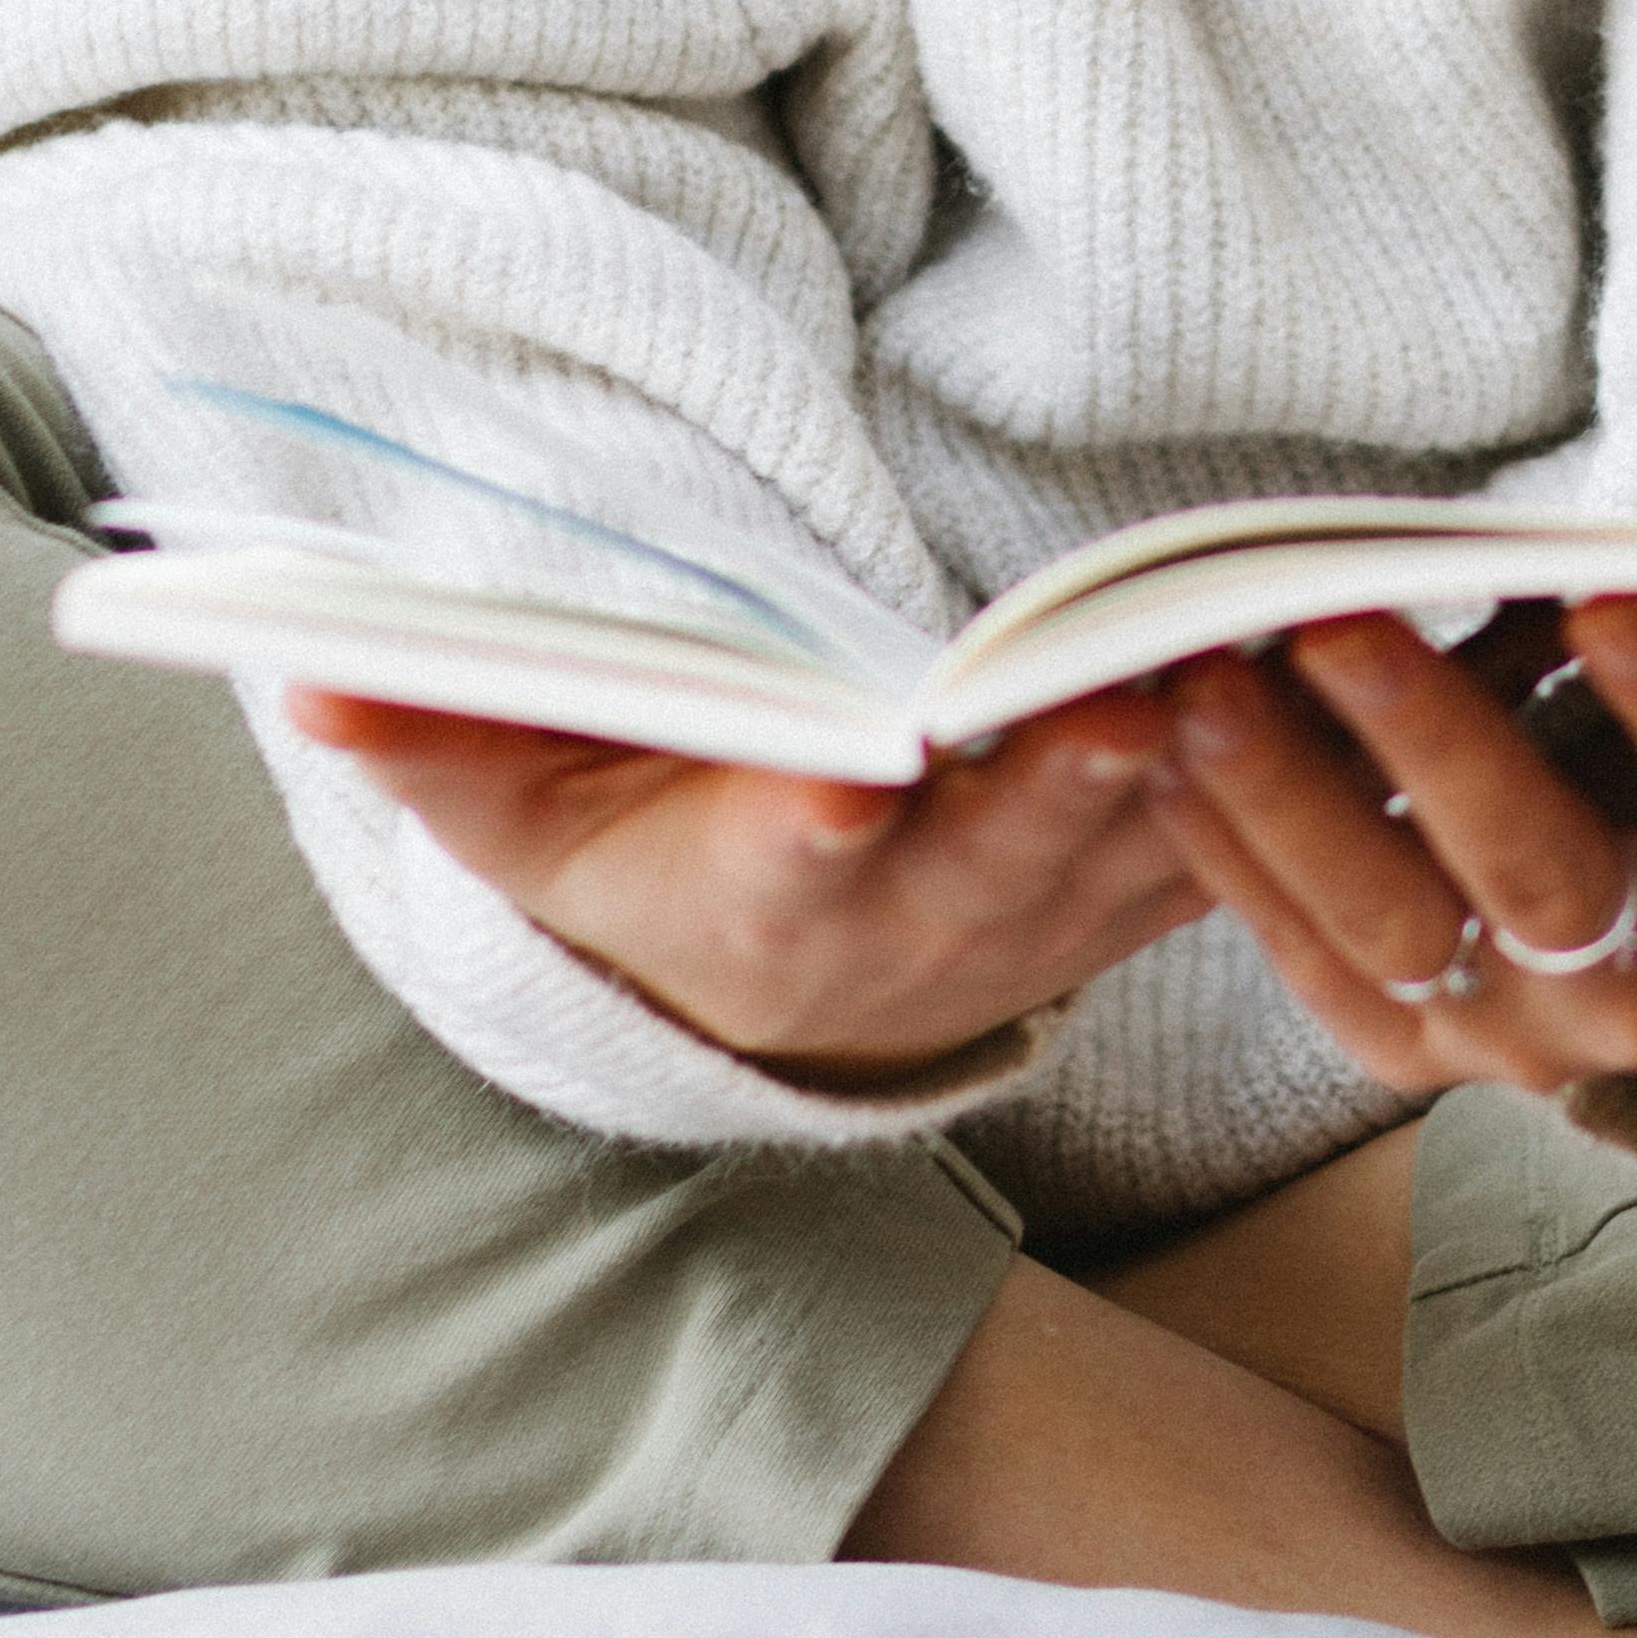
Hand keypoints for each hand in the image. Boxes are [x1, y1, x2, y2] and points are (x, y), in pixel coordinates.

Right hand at [281, 677, 1208, 1076]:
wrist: (784, 994)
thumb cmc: (636, 863)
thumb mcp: (519, 824)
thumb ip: (434, 744)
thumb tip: (296, 672)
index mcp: (767, 904)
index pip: (788, 866)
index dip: (815, 820)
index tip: (848, 770)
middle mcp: (928, 922)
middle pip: (1004, 852)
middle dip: (1057, 776)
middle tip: (1114, 695)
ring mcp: (1056, 909)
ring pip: (1148, 838)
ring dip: (1211, 753)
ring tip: (1255, 643)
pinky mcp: (1155, 876)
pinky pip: (1248, 822)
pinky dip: (1295, 754)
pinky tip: (1340, 648)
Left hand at [1141, 443, 1636, 1105]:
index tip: (1609, 592)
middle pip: (1536, 881)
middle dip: (1430, 746)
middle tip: (1335, 619)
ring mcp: (1534, 1033)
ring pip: (1397, 934)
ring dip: (1288, 807)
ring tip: (1205, 685)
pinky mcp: (1425, 1035)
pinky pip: (1316, 963)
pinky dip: (1234, 859)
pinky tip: (1170, 745)